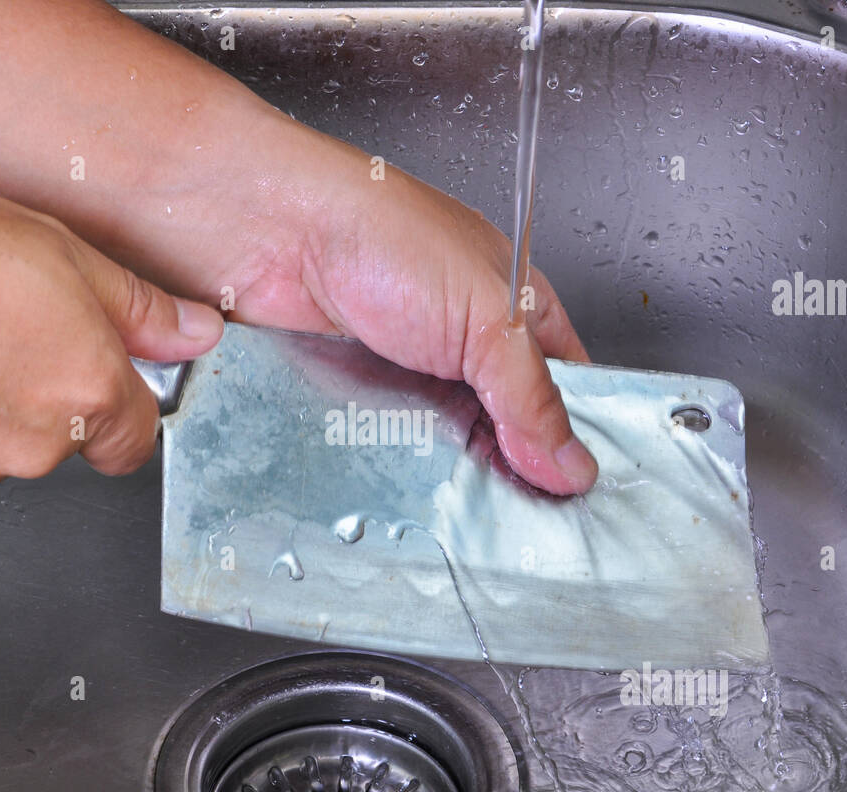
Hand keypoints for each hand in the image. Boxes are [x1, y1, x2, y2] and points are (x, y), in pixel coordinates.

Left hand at [145, 113, 599, 495]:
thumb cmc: (376, 230)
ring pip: (444, 444)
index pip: (565, 383)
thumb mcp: (488, 313)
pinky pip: (386, 448)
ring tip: (460, 500)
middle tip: (518, 506)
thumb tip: (572, 461)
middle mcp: (462, 339)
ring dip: (448, 470)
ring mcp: (408, 369)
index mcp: (514, 306)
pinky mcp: (356, 395)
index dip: (575, 435)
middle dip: (510, 463)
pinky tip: (402, 481)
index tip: (578, 489)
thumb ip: (531, 392)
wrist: (268, 232)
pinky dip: (394, 466)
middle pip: (504, 424)